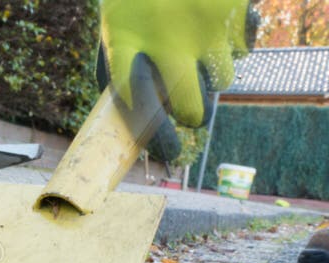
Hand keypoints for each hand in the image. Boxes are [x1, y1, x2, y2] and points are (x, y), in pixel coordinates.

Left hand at [97, 0, 257, 159]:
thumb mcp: (114, 29)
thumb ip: (117, 70)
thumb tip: (128, 122)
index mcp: (124, 46)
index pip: (140, 110)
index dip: (159, 138)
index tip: (170, 152)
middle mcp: (165, 43)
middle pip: (192, 107)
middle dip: (195, 116)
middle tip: (192, 113)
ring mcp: (201, 28)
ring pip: (222, 80)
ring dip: (213, 76)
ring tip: (199, 52)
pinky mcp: (230, 12)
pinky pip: (243, 47)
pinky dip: (234, 42)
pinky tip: (216, 26)